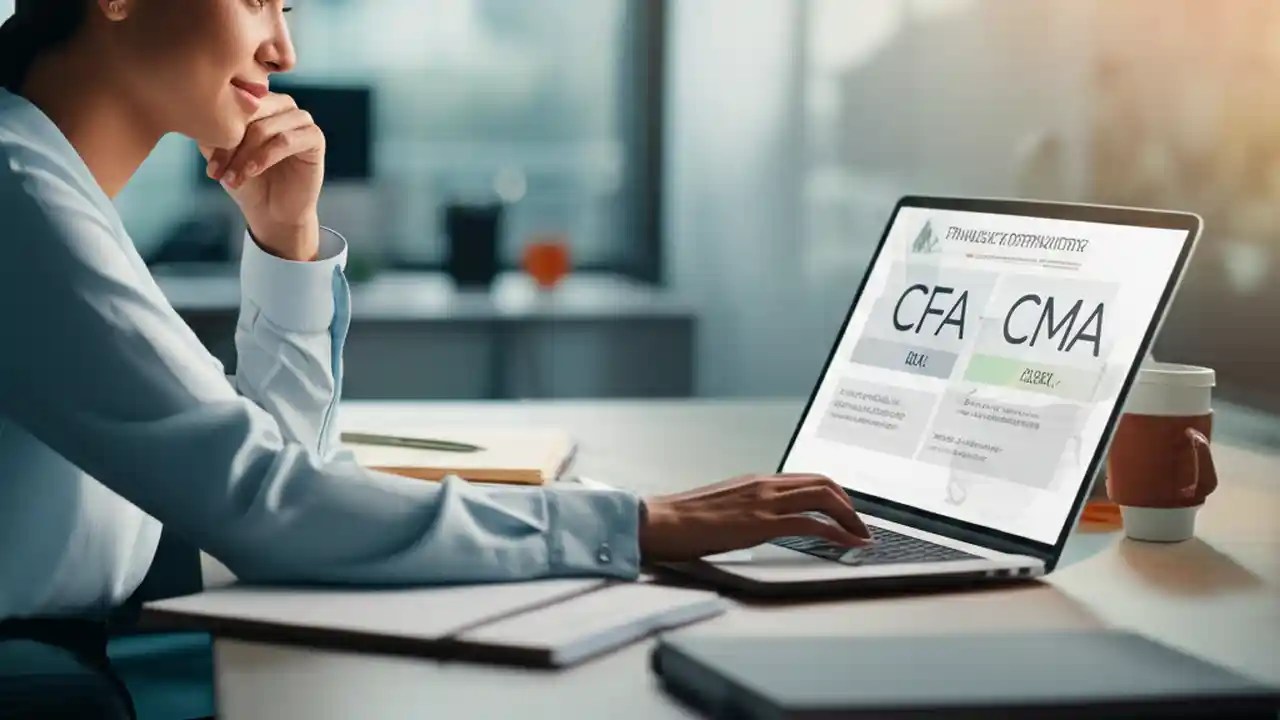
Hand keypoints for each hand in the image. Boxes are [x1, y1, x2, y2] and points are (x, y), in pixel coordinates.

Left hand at [200, 93, 325, 260]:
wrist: (273, 212)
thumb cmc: (248, 180)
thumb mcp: (220, 153)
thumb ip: (212, 131)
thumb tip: (202, 117)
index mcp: (258, 101)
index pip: (233, 103)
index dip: (217, 130)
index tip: (208, 164)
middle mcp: (281, 104)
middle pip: (248, 113)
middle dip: (230, 144)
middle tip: (218, 171)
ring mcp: (300, 119)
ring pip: (265, 128)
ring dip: (245, 155)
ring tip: (233, 178)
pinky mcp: (314, 137)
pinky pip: (286, 140)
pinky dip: (265, 157)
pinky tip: (252, 172)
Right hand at [638, 474, 872, 561]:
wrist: (661, 522)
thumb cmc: (684, 520)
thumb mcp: (723, 508)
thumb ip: (746, 510)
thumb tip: (761, 523)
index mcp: (756, 481)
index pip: (808, 478)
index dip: (834, 494)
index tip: (846, 512)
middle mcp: (764, 484)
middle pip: (823, 483)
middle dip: (849, 505)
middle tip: (860, 526)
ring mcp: (764, 501)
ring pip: (823, 498)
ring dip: (849, 518)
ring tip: (861, 537)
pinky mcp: (761, 522)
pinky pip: (811, 523)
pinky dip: (836, 533)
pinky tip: (847, 545)